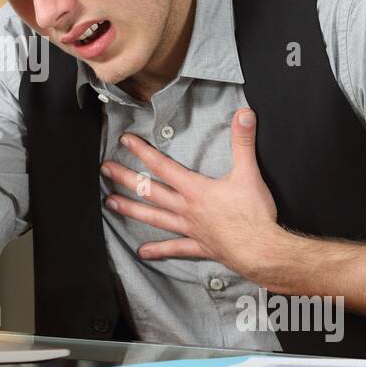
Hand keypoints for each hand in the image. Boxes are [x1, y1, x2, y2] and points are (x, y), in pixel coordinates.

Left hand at [100, 107, 279, 279]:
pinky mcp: (199, 246)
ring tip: (110, 204)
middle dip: (126, 179)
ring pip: (155, 217)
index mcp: (196, 189)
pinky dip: (158, 250)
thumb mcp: (249, 173)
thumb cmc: (254, 214)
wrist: (261, 250)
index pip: (163, 166)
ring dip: (131, 210)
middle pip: (150, 191)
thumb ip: (243, 142)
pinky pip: (175, 248)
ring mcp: (190, 228)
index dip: (143, 152)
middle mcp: (187, 208)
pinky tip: (142, 252)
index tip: (125, 141)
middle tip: (105, 171)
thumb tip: (244, 114)